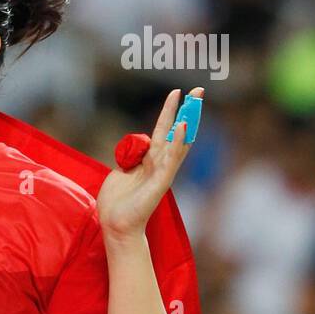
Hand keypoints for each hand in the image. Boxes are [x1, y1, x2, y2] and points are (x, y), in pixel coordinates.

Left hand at [96, 87, 202, 241]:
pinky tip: (182, 127)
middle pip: (176, 131)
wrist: (116, 224)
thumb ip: (131, 156)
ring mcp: (162, 172)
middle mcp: (160, 163)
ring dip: (186, 121)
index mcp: (150, 159)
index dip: (171, 111)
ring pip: (178, 142)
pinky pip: (171, 158)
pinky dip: (178, 142)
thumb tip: (138, 144)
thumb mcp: (122, 170)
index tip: (178, 92)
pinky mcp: (161, 182)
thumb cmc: (118, 200)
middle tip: (198, 89)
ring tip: (193, 101)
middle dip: (187, 110)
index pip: (164, 130)